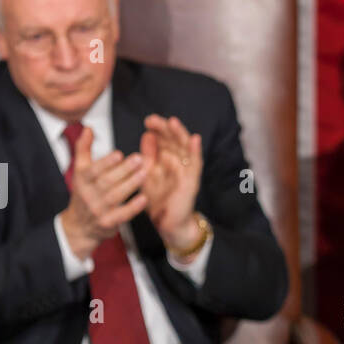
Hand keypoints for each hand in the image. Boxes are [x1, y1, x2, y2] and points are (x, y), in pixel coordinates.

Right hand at [58, 125, 148, 259]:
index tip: (119, 153)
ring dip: (131, 184)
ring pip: (116, 196)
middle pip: (107, 182)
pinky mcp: (108, 223)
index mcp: (82, 180)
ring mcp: (98, 210)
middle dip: (124, 170)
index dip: (105, 162)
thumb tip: (89, 128)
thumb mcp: (80, 171)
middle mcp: (89, 195)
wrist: (80, 226)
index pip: (93, 170)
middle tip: (140, 158)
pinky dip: (133, 207)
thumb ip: (84, 149)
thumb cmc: (84, 192)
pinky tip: (144, 198)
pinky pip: (122, 215)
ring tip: (145, 172)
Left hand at [139, 114, 202, 250]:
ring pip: (185, 148)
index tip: (148, 122)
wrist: (166, 223)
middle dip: (165, 129)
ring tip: (173, 122)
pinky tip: (194, 139)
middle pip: (174, 140)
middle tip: (154, 120)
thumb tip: (147, 134)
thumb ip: (147, 156)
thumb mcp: (147, 174)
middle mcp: (178, 162)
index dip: (158, 129)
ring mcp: (186, 170)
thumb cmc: (158, 200)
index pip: (165, 139)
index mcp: (167, 159)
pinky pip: (196, 164)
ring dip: (180, 134)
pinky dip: (196, 151)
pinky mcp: (192, 181)